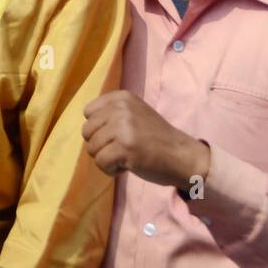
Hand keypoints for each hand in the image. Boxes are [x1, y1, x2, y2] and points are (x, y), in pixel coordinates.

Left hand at [82, 90, 209, 189]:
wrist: (181, 155)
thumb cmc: (156, 138)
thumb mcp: (134, 113)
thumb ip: (112, 114)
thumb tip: (86, 125)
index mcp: (121, 97)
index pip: (88, 112)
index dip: (98, 129)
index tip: (117, 136)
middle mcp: (120, 108)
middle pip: (87, 131)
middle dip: (100, 145)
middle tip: (120, 150)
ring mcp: (122, 127)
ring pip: (91, 148)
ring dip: (105, 159)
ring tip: (125, 158)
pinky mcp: (124, 148)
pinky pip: (100, 162)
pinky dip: (110, 170)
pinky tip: (126, 167)